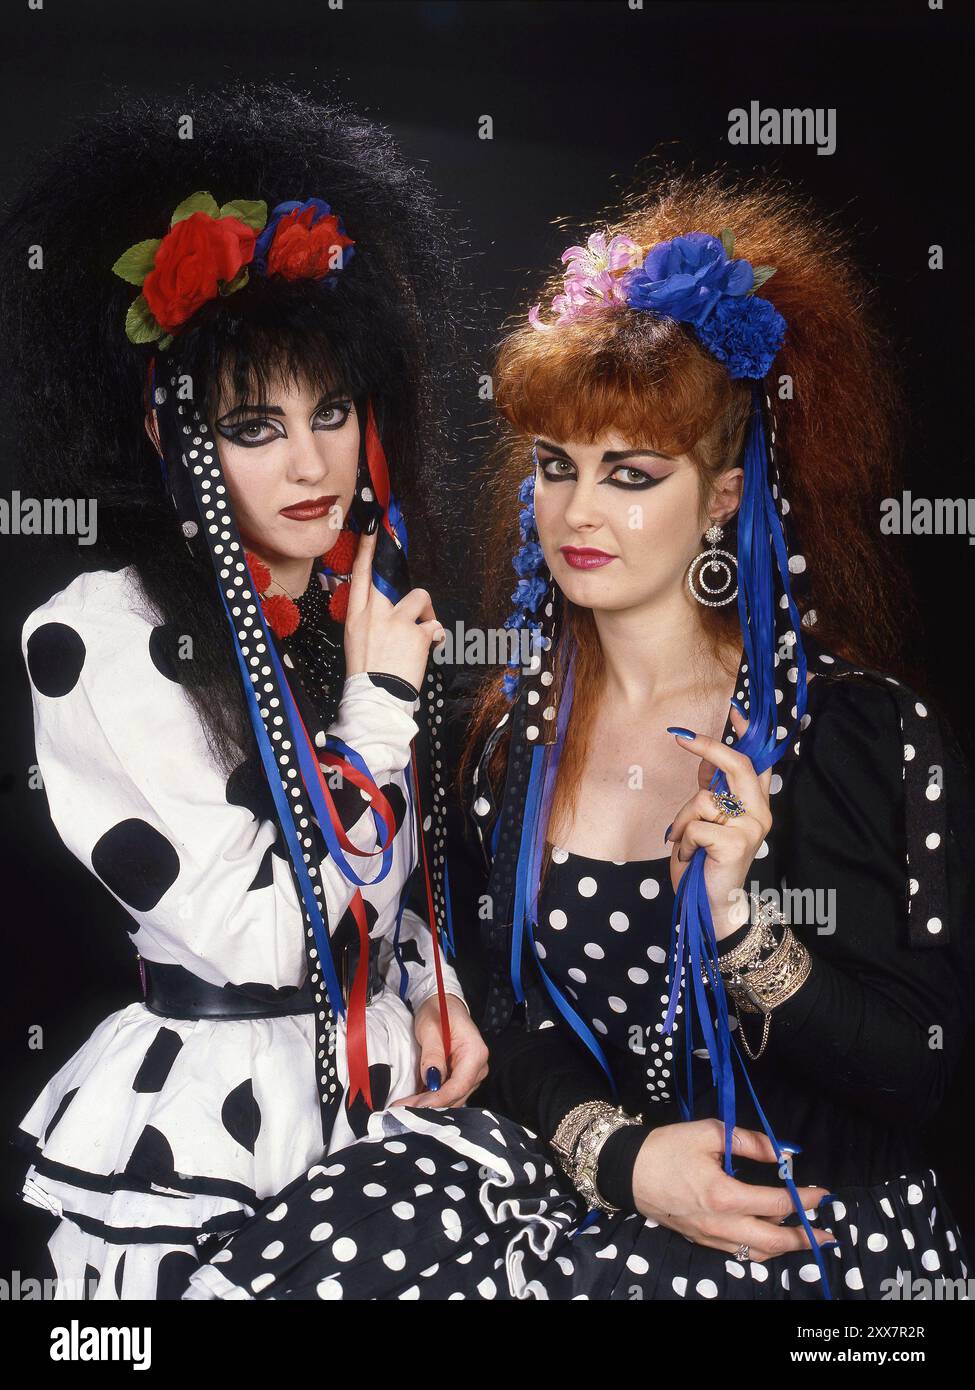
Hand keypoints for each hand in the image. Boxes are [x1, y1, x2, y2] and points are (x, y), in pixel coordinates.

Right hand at [342, 525, 445, 691]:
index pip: (360, 574)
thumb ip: (369, 618)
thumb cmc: (367, 671)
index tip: (371, 529)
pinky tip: (430, 649)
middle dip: (402, 579)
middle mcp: (376, 613)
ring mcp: (397, 621)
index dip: (367, 550)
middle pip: (393, 580)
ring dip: (427, 613)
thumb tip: (384, 606)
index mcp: (357, 615)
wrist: (376, 696)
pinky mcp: (417, 633)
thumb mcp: (357, 639)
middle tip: (409, 581)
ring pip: (421, 597)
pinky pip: (434, 626)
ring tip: (424, 631)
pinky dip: (436, 638)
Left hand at [392, 993, 489, 1108]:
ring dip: (430, 1105)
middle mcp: (478, 1067)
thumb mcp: (430, 1029)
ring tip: (406, 1108)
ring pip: (453, 1098)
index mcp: (475, 1052)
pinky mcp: (462, 1077)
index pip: (459, 1085)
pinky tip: (415, 1102)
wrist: (443, 1005)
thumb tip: (432, 1080)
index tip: (416, 1107)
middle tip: (403, 1111)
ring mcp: (472, 1074)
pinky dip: (433, 1100)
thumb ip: (433, 1054)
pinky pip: (450, 1094)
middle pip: (456, 1096)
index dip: (437, 1100)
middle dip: (430, 1105)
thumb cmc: (438, 1012)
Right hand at [632, 1119, 832, 1260]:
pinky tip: (769, 1241)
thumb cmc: (667, 1147)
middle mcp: (721, 1224)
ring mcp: (710, 1237)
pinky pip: (738, 1253)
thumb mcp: (709, 1132)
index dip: (805, 1200)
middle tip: (829, 1235)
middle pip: (773, 1240)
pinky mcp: (701, 1240)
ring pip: (757, 1253)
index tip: (824, 1194)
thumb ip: (749, 1142)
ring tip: (806, 1241)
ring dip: (785, 1249)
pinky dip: (760, 1250)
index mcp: (724, 1195)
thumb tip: (783, 1152)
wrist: (628, 1170)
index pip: (777, 1203)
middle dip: (805, 1238)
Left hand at [665, 704, 771, 939]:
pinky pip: (695, 826)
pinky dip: (683, 841)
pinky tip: (690, 857)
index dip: (745, 735)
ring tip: (684, 843)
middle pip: (738, 766)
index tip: (733, 709)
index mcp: (755, 804)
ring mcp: (751, 828)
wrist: (712, 906)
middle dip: (709, 749)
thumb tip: (703, 762)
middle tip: (681, 738)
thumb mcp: (707, 821)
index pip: (756, 761)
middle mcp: (760, 812)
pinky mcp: (736, 844)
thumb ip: (712, 793)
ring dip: (682, 821)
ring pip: (703, 800)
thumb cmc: (707, 862)